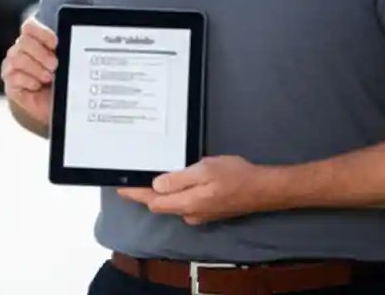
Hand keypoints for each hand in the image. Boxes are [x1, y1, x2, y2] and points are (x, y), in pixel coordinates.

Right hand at [1, 17, 58, 125]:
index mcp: (34, 40)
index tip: (55, 43)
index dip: (42, 33)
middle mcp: (20, 50)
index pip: (30, 27)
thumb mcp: (64, 63)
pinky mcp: (10, 83)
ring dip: (36, 69)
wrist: (52, 104)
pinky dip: (29, 82)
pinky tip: (37, 86)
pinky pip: (15, 77)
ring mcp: (12, 66)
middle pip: (23, 41)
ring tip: (48, 78)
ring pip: (18, 59)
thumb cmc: (59, 80)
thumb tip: (67, 47)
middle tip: (55, 65)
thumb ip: (63, 51)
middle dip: (42, 54)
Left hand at [117, 156, 278, 225]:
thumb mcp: (205, 170)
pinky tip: (175, 184)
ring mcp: (201, 215)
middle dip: (145, 194)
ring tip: (150, 179)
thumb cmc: (235, 175)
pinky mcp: (209, 211)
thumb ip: (179, 180)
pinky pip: (185, 204)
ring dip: (161, 194)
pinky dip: (175, 195)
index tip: (120, 189)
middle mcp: (191, 213)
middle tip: (132, 180)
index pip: (153, 201)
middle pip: (161, 205)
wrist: (263, 189)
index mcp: (187, 203)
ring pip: (173, 205)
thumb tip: (156, 186)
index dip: (135, 195)